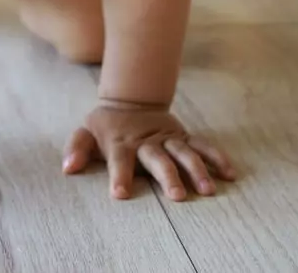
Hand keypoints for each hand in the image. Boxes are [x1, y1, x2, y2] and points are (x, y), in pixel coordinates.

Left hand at [63, 102, 237, 200]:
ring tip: (207, 190)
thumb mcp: (86, 132)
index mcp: (122, 143)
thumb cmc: (106, 125)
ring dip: (196, 170)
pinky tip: (229, 173)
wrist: (131, 99)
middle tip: (177, 197)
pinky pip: (203, 146)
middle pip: (158, 159)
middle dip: (168, 176)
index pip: (119, 160)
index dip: (119, 176)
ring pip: (184, 153)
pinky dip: (216, 158)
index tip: (121, 194)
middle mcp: (147, 142)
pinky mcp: (183, 136)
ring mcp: (168, 138)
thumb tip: (67, 167)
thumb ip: (77, 148)